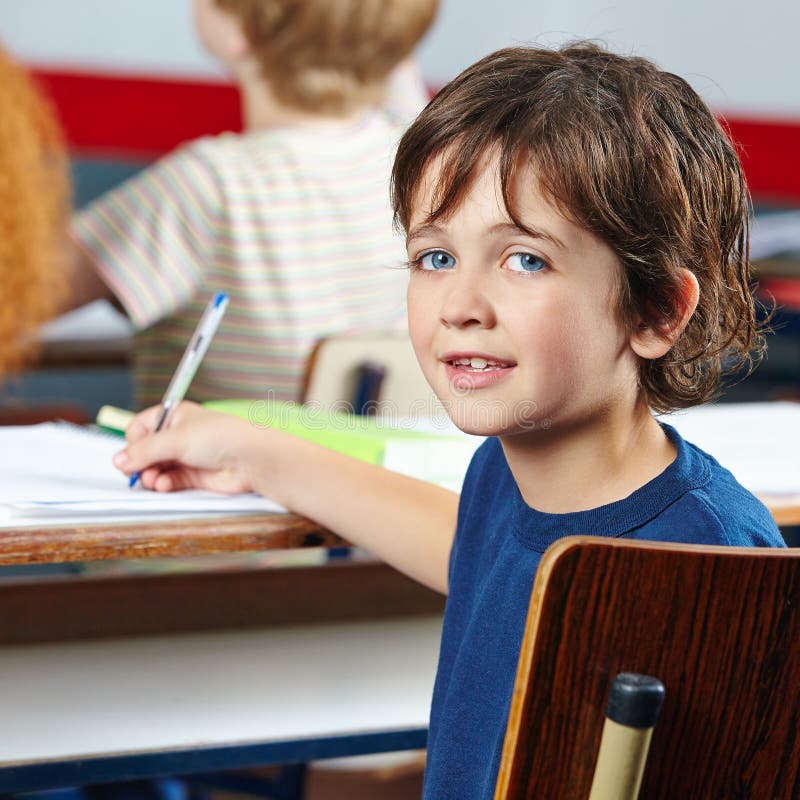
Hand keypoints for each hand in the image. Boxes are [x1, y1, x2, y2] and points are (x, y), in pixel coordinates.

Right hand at [113, 401, 256, 493]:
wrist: (250, 459)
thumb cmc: (219, 437)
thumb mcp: (175, 439)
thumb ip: (144, 451)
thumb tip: (118, 461)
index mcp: (175, 416)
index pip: (141, 427)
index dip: (133, 442)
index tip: (130, 454)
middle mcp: (180, 435)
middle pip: (146, 451)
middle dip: (140, 463)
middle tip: (136, 473)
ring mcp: (187, 456)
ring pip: (157, 468)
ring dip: (150, 476)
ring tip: (152, 480)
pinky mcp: (195, 475)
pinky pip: (170, 480)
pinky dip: (163, 484)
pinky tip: (163, 485)